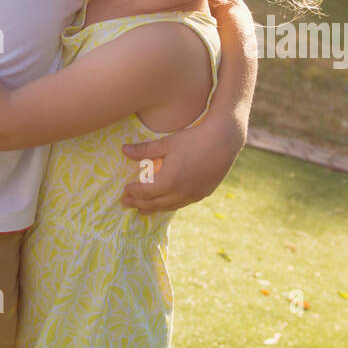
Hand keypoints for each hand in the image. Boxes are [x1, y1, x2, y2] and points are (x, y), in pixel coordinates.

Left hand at [121, 118, 242, 212]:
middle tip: (126, 203)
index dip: (133, 192)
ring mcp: (192, 195)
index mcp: (168, 181)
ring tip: (143, 209)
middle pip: (154, 203)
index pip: (144, 192)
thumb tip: (123, 150)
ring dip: (153, 208)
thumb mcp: (167, 143)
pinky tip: (166, 202)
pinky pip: (181, 203)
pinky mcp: (203, 194)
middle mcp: (180, 193)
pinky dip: (169, 204)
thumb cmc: (194, 139)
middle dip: (138, 203)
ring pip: (168, 206)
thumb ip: (144, 150)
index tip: (124, 190)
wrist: (224, 140)